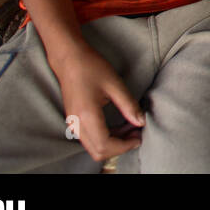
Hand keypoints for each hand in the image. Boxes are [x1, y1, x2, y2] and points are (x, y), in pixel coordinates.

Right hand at [50, 42, 144, 162]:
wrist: (68, 58)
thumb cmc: (91, 67)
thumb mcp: (115, 84)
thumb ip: (128, 105)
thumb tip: (141, 122)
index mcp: (87, 116)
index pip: (105, 145)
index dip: (124, 146)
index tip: (139, 136)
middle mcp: (76, 124)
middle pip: (97, 151)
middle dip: (120, 147)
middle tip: (137, 132)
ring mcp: (73, 123)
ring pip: (93, 146)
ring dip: (113, 142)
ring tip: (131, 126)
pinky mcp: (74, 120)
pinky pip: (90, 137)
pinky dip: (105, 136)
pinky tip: (120, 124)